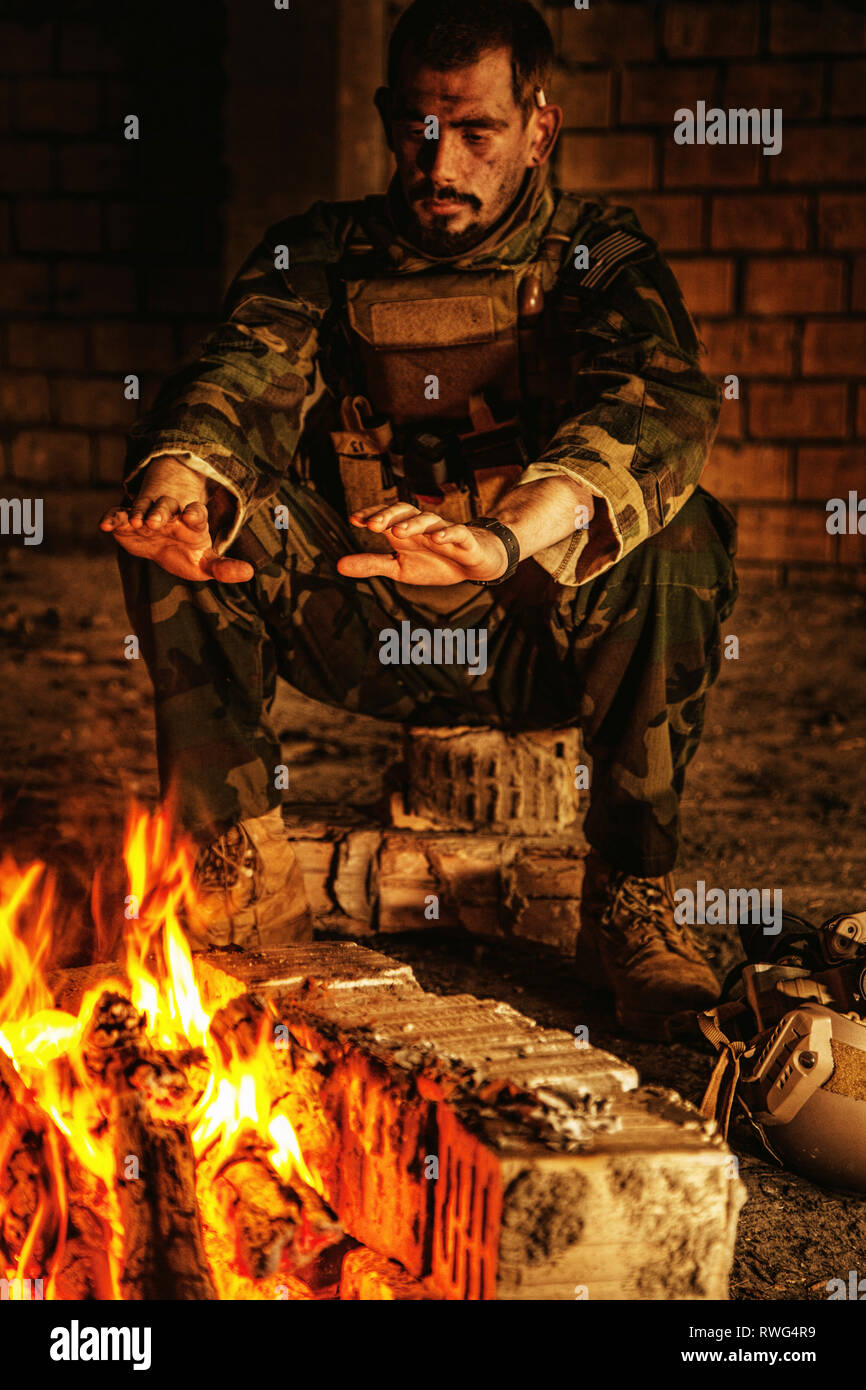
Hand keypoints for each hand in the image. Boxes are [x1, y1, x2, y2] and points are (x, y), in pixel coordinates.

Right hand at [99, 456, 253, 583]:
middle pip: (166, 506)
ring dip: (138, 513)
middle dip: (162, 511)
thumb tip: (249, 573)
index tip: (191, 515)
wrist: (162, 546)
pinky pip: (118, 515)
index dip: (194, 513)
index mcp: (191, 522)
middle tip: (156, 520)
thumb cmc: (188, 552)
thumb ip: (224, 568)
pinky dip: (112, 517)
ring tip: (135, 522)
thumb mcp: (206, 562)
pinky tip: (105, 525)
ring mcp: (147, 516)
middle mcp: (169, 515)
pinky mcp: (126, 522)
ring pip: (142, 508)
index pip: (196, 513)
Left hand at [336, 503, 508, 586]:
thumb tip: (339, 565)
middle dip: (388, 515)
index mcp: (405, 531)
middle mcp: (422, 527)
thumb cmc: (434, 563)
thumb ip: (371, 564)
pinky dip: (447, 533)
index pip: (386, 516)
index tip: (354, 519)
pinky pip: (457, 532)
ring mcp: (443, 531)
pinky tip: (437, 538)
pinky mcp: (465, 540)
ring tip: (398, 532)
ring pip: (428, 519)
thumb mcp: (399, 568)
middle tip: (372, 524)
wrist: (472, 566)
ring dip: (412, 524)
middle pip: (404, 511)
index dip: (371, 515)